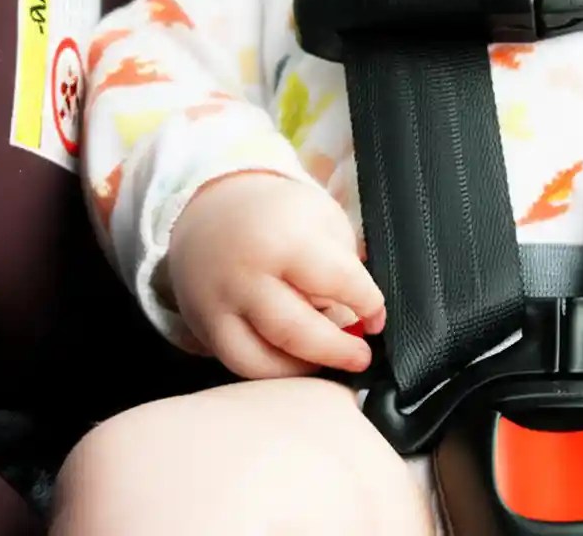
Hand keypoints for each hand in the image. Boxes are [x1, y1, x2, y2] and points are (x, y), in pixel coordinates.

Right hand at [168, 172, 384, 379]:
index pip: (336, 280)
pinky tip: (298, 361)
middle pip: (295, 331)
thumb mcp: (321, 218)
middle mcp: (244, 276)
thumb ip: (343, 263)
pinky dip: (273, 372)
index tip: (378, 317)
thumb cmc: (278, 217)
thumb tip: (366, 313)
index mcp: (281, 239)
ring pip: (261, 361)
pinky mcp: (203, 328)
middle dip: (337, 350)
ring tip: (328, 361)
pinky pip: (239, 365)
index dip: (367, 304)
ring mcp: (217, 306)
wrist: (211, 210)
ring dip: (303, 369)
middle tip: (361, 356)